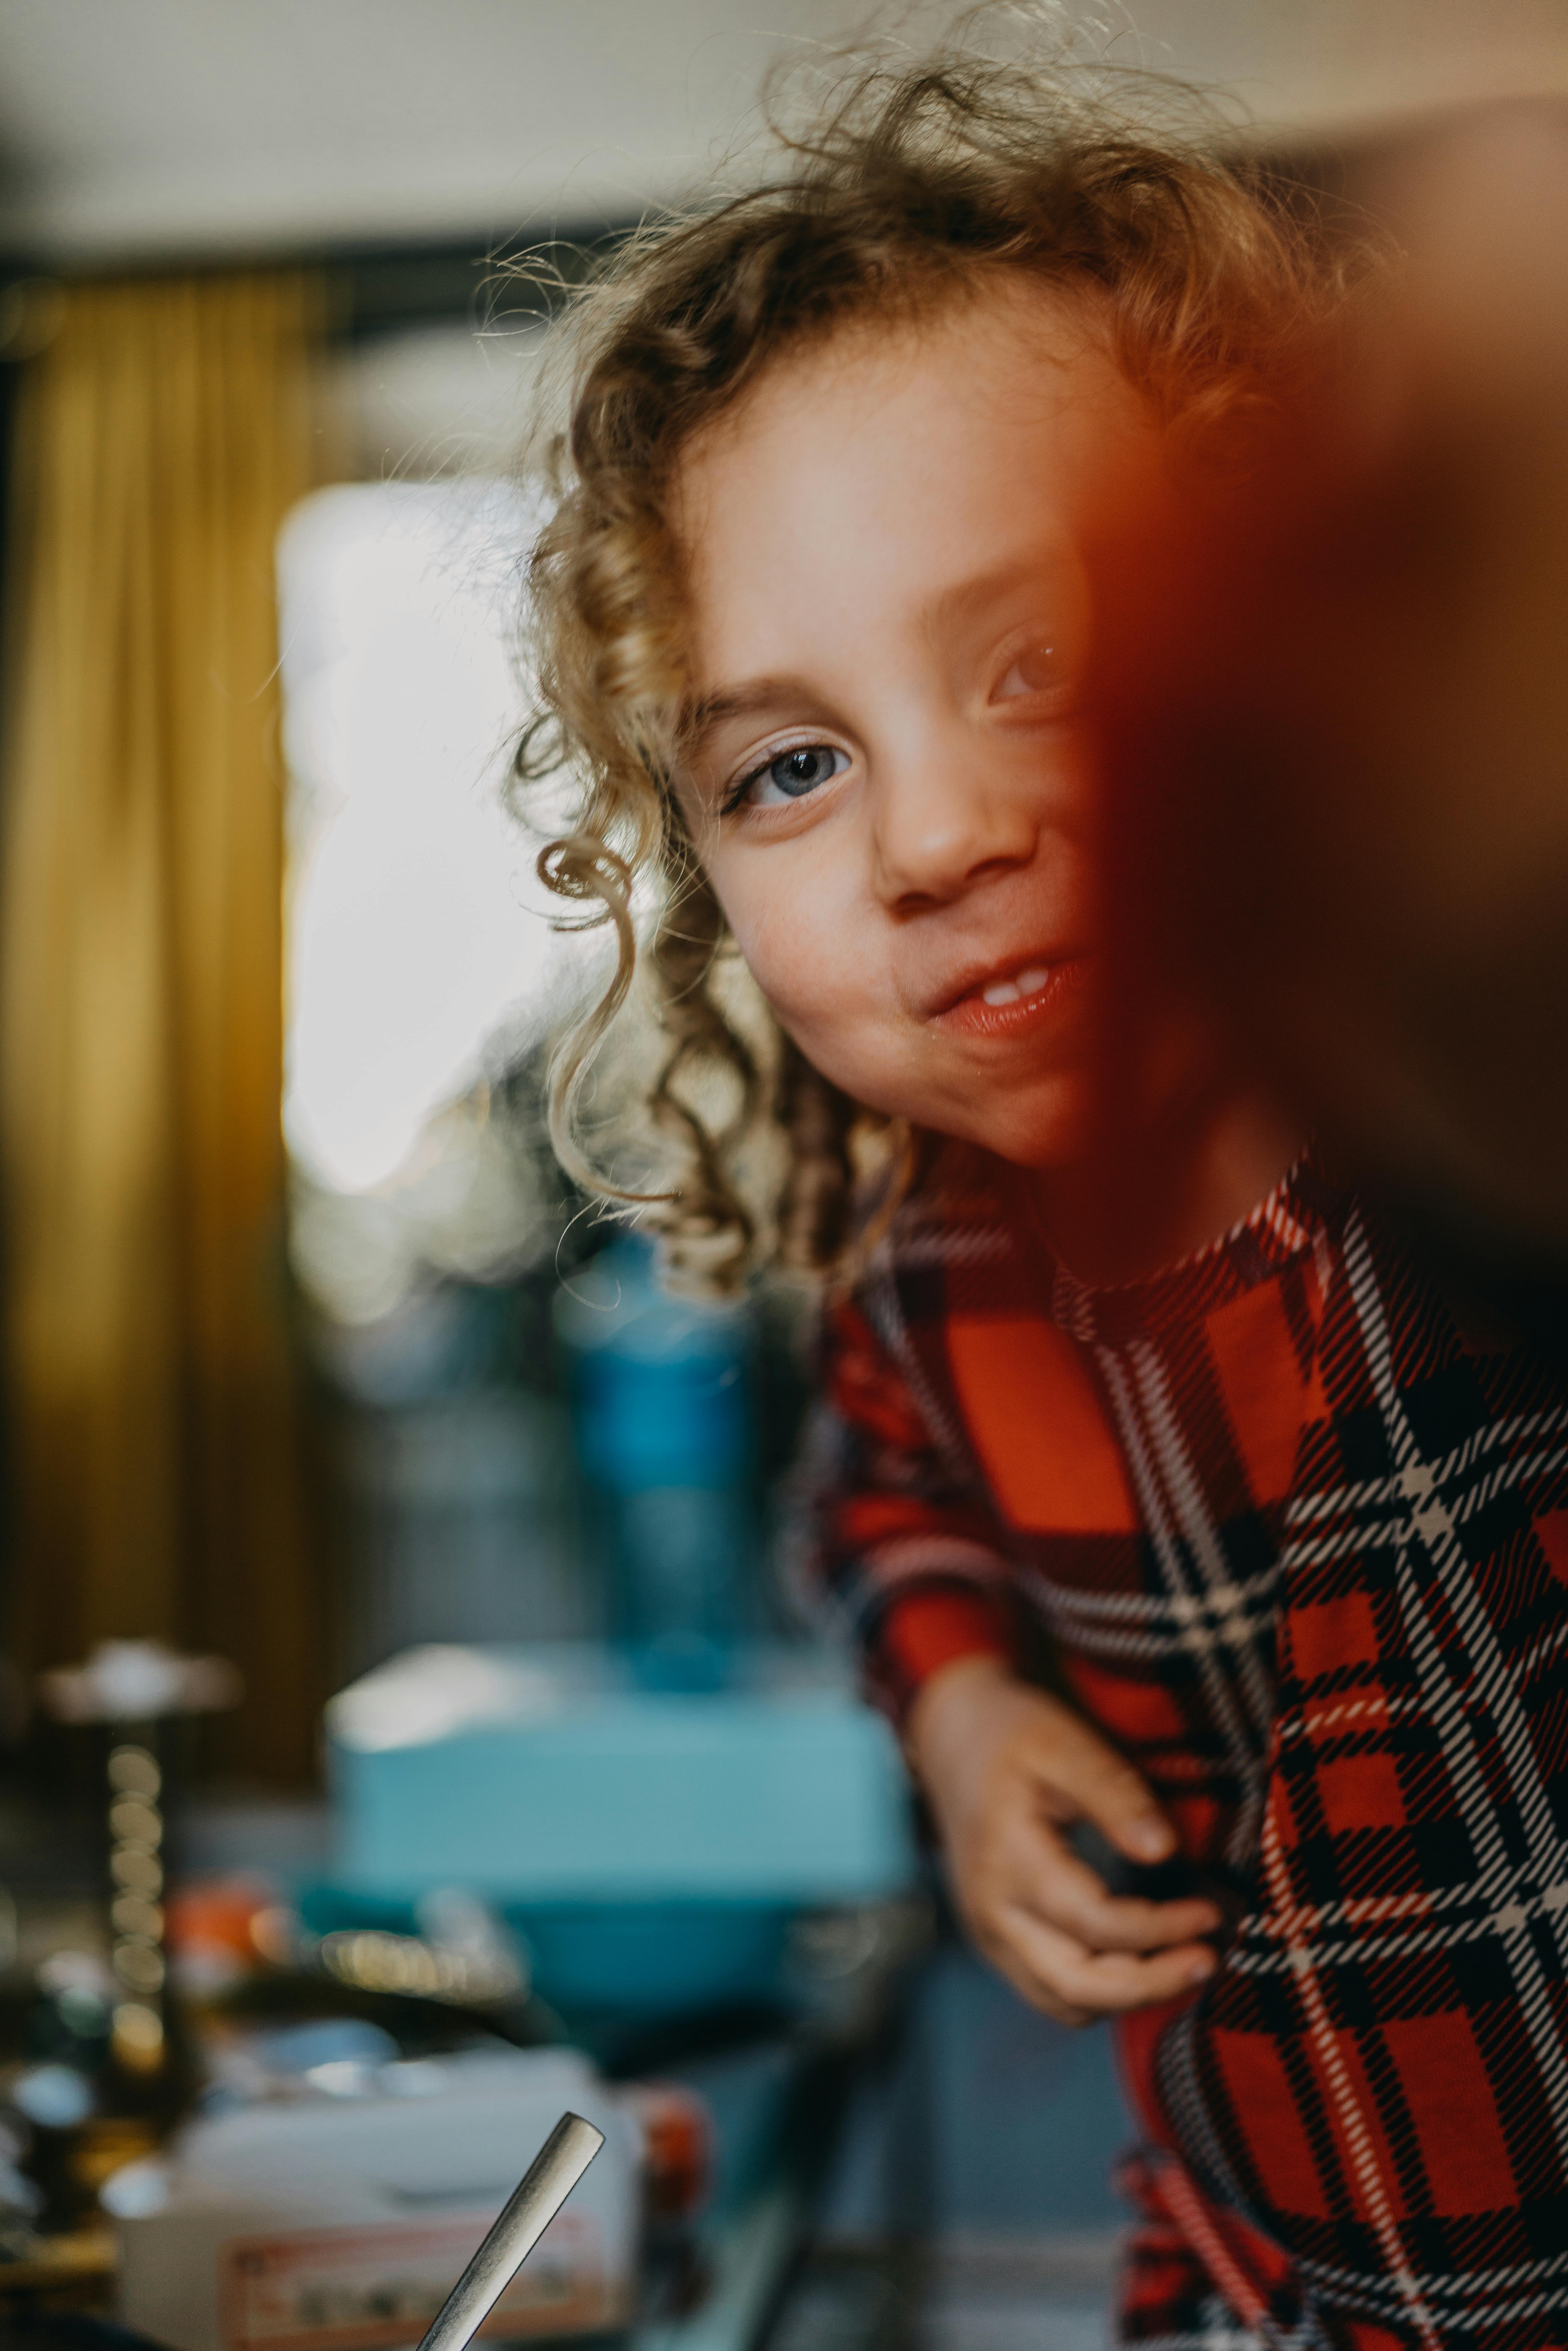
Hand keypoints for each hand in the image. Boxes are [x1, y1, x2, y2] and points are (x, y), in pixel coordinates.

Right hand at [905, 1656, 1219, 2026]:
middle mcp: (992, 1912)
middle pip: (1074, 1985)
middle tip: (1207, 1960)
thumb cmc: (1013, 1734)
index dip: (1158, 1928)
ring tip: (1185, 1962)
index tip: (1210, 1912)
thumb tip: (1164, 1849)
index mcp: (1007, 1860)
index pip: (1092, 1922)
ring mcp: (991, 1933)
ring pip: (1064, 2001)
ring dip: (1130, 1996)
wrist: (953, 1739)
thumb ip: (1114, 1793)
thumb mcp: (1064, 1743)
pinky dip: (1104, 1990)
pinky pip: (1053, 1990)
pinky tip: (1144, 1960)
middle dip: (1149, 1986)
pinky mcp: (999, 1941)